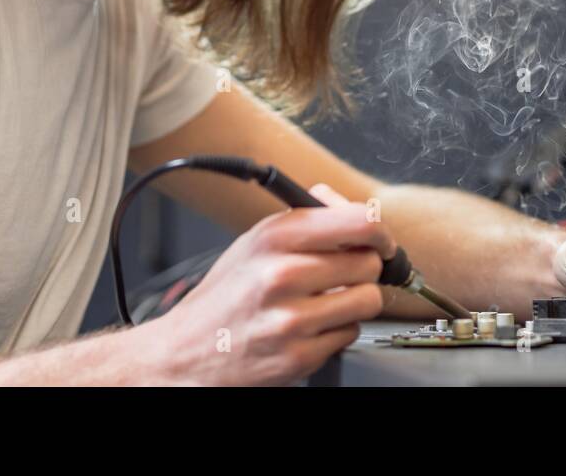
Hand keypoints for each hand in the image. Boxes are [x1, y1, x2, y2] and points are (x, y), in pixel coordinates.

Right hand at [134, 183, 392, 384]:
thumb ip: (305, 220)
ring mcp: (291, 320)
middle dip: (362, 269)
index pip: (357, 223)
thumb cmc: (225, 296)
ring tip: (325, 302)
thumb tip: (352, 208)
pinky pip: (350, 334)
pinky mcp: (299, 357)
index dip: (379, 232)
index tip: (380, 240)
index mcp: (273, 237)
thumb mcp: (255, 242)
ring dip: (353, 302)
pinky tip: (309, 328)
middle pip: (368, 263)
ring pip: (367, 301)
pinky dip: (336, 332)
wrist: (185, 353)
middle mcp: (281, 275)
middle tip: (342, 275)